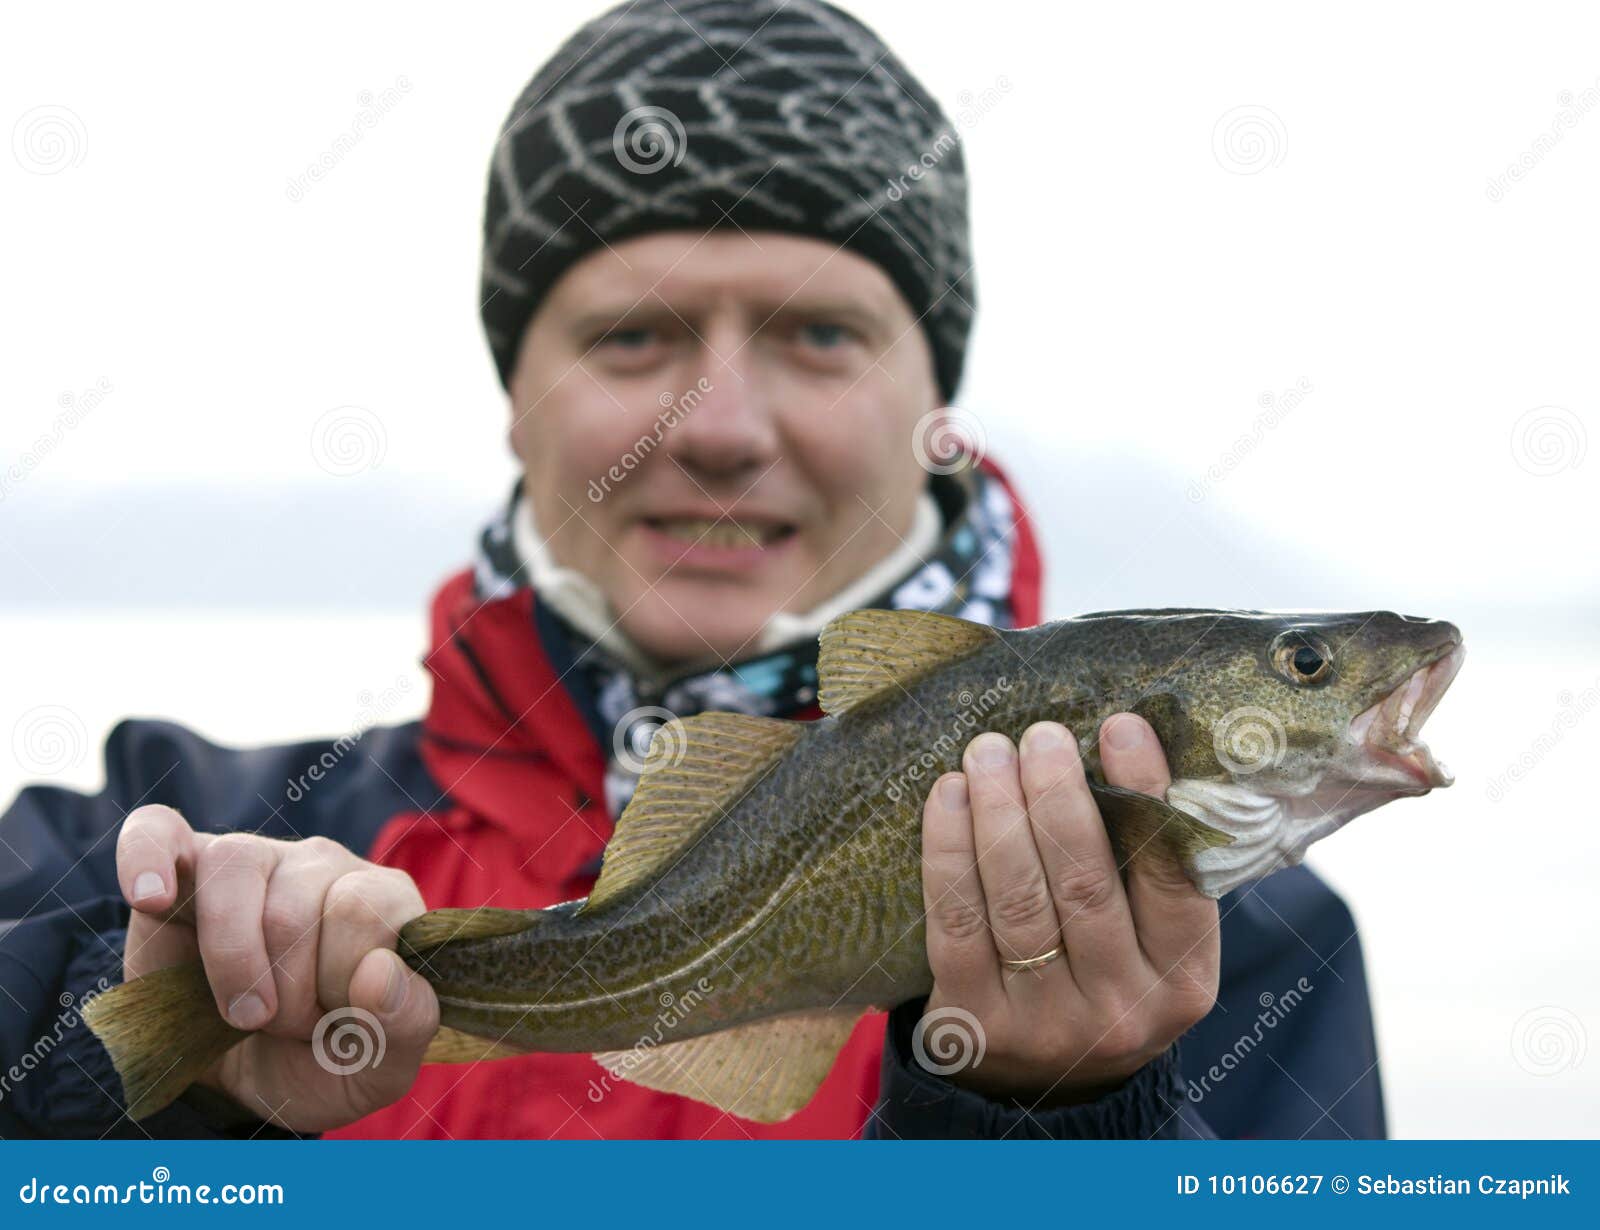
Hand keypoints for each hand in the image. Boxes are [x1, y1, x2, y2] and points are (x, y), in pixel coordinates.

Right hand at [115, 804, 438, 1131]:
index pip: (366, 911)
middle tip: (283, 1022)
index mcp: (383, 900)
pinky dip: (148, 861)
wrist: (245, 1084)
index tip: (335, 1019)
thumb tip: (380, 972)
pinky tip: (151, 897)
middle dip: (285, 993)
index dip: (341, 982)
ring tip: (239, 1012)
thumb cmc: (321, 1060)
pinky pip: (158, 833)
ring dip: (230, 964)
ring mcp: (254, 858)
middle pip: (297, 907)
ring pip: (234, 871)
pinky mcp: (183, 867)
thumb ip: (406, 1022)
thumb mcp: (379, 1067)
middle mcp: (324, 865)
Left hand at [918, 715, 1218, 1105]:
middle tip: (1039, 734)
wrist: (1039, 1090)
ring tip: (987, 752)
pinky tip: (946, 798)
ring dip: (997, 811)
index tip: (1120, 724)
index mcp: (1182, 978)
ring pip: (1017, 898)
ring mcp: (1043, 1021)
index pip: (1173, 876)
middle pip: (1085, 883)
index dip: (1147, 793)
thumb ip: (1151, 868)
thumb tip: (1125, 741)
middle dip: (1057, 795)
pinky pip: (954, 920)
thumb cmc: (1102, 979)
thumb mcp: (1153, 946)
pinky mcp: (972, 1022)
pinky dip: (947, 851)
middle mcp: (1120, 1007)